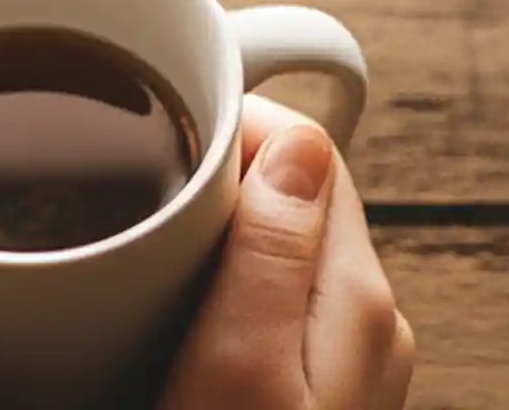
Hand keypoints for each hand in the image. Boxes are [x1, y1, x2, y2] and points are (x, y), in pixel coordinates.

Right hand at [161, 95, 414, 408]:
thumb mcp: (239, 365)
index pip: (310, 152)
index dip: (236, 127)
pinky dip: (226, 271)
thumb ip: (272, 252)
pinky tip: (178, 296)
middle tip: (142, 177)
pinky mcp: (313, 380)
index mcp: (356, 297)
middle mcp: (366, 318)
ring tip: (151, 229)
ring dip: (223, 219)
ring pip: (284, 237)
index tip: (164, 129)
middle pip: (299, 190)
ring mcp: (345, 351)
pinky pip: (275, 288)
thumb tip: (300, 141)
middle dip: (224, 169)